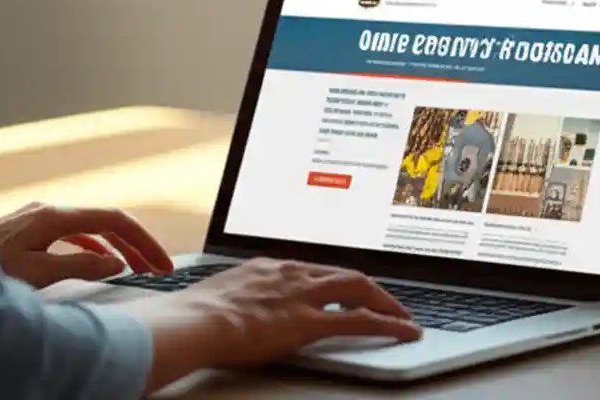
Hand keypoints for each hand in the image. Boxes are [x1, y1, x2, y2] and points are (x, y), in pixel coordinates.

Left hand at [0, 202, 173, 287]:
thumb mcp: (35, 273)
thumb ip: (79, 267)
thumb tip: (116, 264)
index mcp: (55, 216)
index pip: (114, 220)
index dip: (143, 241)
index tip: (162, 264)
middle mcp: (49, 211)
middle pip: (107, 222)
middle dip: (137, 245)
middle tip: (160, 269)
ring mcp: (39, 218)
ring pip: (92, 228)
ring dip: (119, 248)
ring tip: (139, 268)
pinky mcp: (30, 230)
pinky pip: (75, 235)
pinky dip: (96, 248)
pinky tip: (101, 262)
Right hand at [126, 258, 421, 391]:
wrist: (195, 321)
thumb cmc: (197, 314)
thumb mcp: (222, 294)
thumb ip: (240, 297)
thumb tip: (236, 309)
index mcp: (271, 267)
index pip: (316, 269)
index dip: (338, 281)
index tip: (347, 291)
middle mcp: (292, 274)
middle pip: (344, 274)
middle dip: (371, 288)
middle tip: (389, 302)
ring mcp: (303, 295)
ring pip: (359, 289)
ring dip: (386, 303)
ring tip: (403, 317)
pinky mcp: (309, 321)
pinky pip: (360, 320)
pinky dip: (388, 325)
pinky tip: (404, 331)